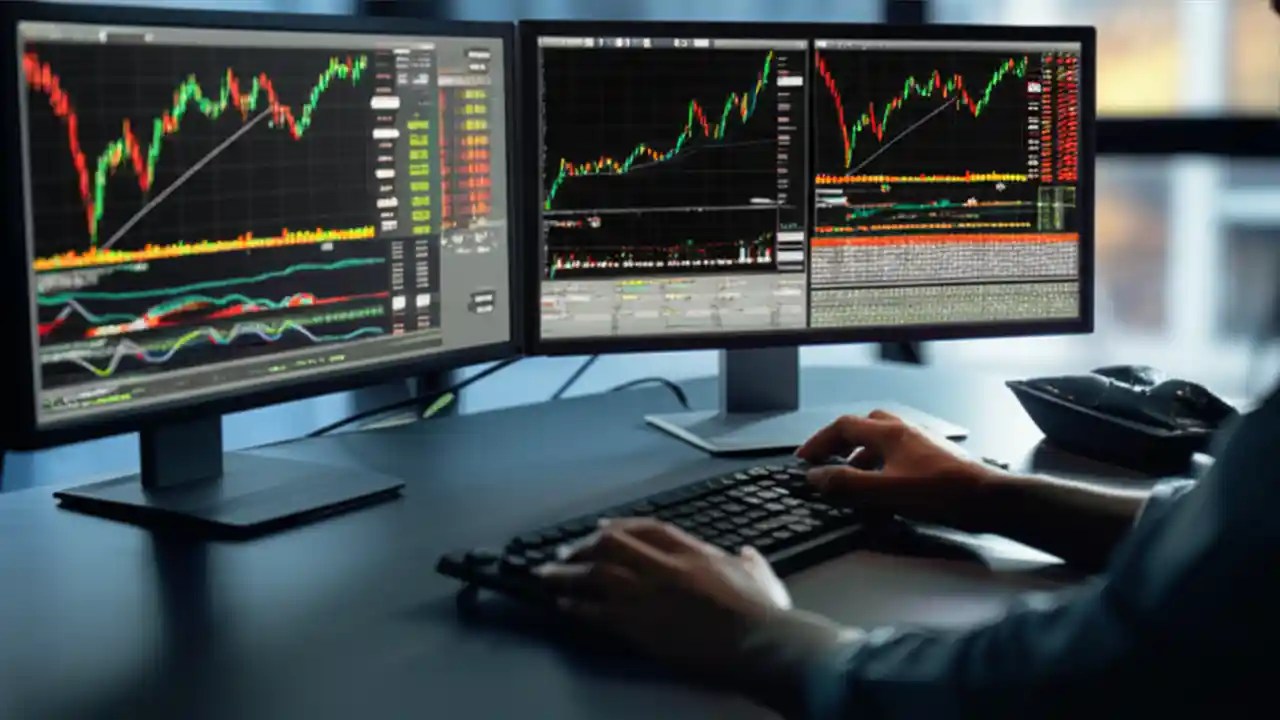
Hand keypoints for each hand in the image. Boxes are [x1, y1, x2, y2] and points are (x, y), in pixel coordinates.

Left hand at [534, 518, 790, 676]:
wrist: (762, 643)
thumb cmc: (766, 614)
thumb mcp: (760, 575)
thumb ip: (748, 562)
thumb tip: (746, 555)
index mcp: (694, 552)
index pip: (647, 529)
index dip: (619, 526)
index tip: (601, 528)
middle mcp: (666, 567)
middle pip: (613, 545)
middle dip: (584, 546)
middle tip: (564, 552)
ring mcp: (651, 595)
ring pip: (597, 575)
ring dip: (568, 573)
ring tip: (546, 575)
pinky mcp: (642, 626)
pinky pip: (599, 612)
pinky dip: (577, 607)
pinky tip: (563, 606)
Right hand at [796, 409, 996, 529]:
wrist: (991, 499)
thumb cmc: (941, 493)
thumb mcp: (887, 492)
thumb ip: (848, 484)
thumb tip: (815, 477)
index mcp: (890, 433)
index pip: (844, 427)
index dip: (819, 442)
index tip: (804, 459)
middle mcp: (906, 430)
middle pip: (864, 425)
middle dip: (841, 441)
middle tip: (827, 460)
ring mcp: (924, 441)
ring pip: (884, 438)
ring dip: (862, 453)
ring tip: (853, 475)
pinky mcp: (937, 456)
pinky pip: (900, 450)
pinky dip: (883, 461)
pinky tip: (887, 482)